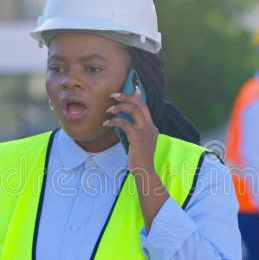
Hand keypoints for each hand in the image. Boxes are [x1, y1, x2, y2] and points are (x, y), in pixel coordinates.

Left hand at [103, 86, 167, 229]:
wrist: (144, 172)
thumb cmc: (139, 159)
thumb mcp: (139, 143)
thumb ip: (135, 131)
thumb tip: (125, 122)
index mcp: (152, 128)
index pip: (145, 107)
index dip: (137, 96)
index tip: (132, 88)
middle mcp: (151, 127)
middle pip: (140, 104)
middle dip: (126, 97)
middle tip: (113, 95)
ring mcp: (145, 132)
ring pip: (134, 110)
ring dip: (119, 107)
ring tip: (109, 109)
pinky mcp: (138, 137)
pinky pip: (125, 123)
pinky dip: (114, 120)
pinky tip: (107, 123)